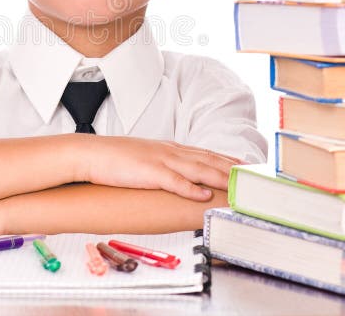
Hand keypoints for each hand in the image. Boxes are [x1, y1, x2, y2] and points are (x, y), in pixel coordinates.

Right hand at [76, 136, 241, 200]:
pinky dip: (190, 189)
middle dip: (233, 168)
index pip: (205, 152)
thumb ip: (164, 164)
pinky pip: (173, 181)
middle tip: (254, 177)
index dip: (228, 159)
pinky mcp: (148, 172)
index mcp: (169, 148)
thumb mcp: (145, 158)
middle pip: (208, 159)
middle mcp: (169, 151)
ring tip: (238, 185)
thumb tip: (178, 176)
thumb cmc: (115, 158)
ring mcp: (160, 161)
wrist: (90, 153)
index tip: (246, 166)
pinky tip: (204, 196)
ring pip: (197, 169)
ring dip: (220, 177)